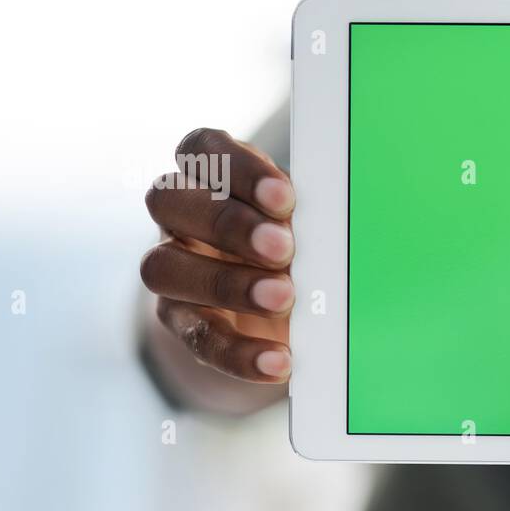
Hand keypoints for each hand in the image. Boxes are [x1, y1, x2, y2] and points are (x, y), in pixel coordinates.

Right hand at [140, 128, 295, 381]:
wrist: (280, 312)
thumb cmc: (300, 248)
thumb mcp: (308, 226)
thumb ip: (313, 220)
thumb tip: (345, 231)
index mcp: (211, 177)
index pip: (202, 150)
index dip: (237, 168)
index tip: (285, 196)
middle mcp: (178, 217)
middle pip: (169, 200)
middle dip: (229, 224)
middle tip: (284, 247)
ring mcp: (171, 269)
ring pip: (164, 267)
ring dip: (226, 284)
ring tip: (283, 297)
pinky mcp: (178, 322)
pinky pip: (195, 337)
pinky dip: (238, 352)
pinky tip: (278, 360)